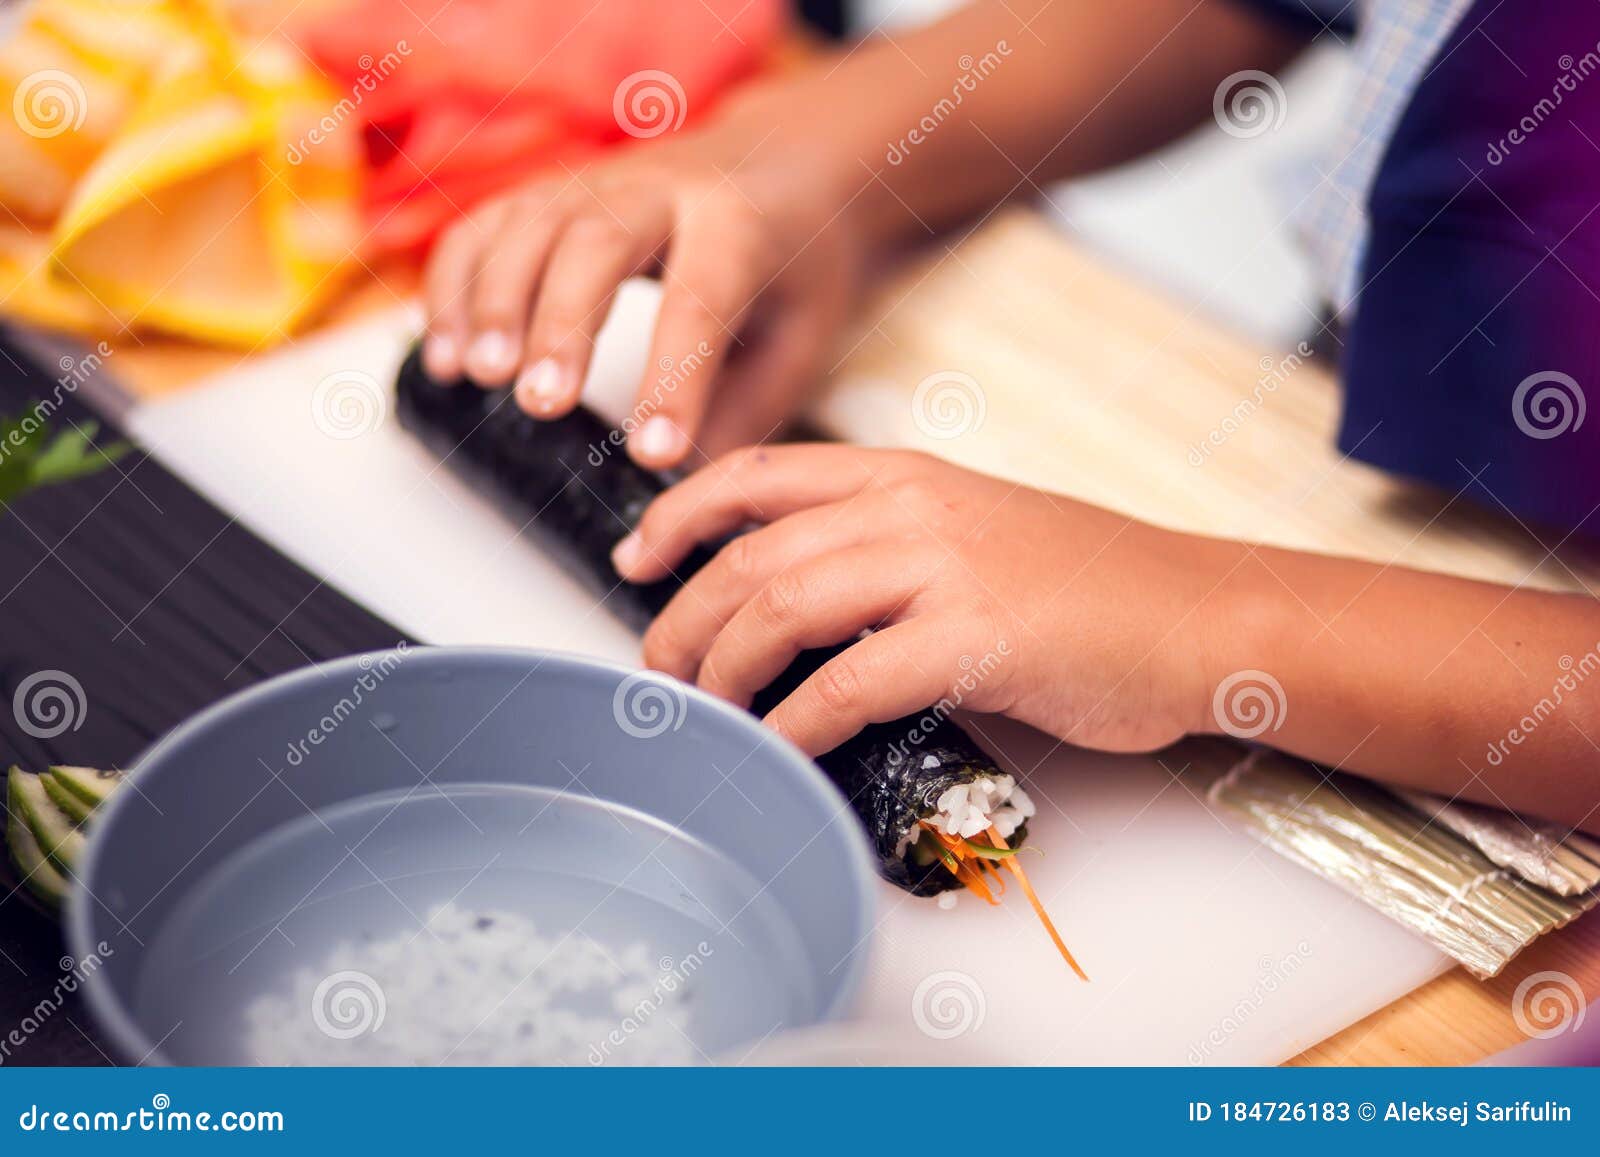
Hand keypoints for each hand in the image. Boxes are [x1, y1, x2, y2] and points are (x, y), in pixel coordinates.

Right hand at [420, 101, 861, 469]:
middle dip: (564, 322)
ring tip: (475, 375)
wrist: (781, 163)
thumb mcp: (799, 338)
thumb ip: (744, 410)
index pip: (703, 301)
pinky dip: (453, 284)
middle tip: (540, 404)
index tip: (653, 454)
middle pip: (600, 242)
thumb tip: (683, 491)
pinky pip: (487, 225)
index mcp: (740, 227)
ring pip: (532, 224)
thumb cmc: (792, 269)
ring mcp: (597, 182)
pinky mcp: (549, 192)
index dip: (675, 378)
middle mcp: (663, 189)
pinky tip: (442, 353)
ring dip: (494, 299)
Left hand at [613, 445, 1231, 755]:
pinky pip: (846, 684)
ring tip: (707, 717)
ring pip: (782, 608)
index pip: (760, 475)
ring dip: (726, 672)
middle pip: (753, 554)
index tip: (636, 557)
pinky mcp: (973, 638)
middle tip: (660, 674)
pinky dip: (794, 723)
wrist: (1195, 615)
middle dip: (684, 620)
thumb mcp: (973, 531)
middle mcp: (910, 506)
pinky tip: (778, 749)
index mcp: (904, 474)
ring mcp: (942, 566)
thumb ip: (886, 544)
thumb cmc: (1090, 587)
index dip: (681, 515)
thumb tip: (792, 598)